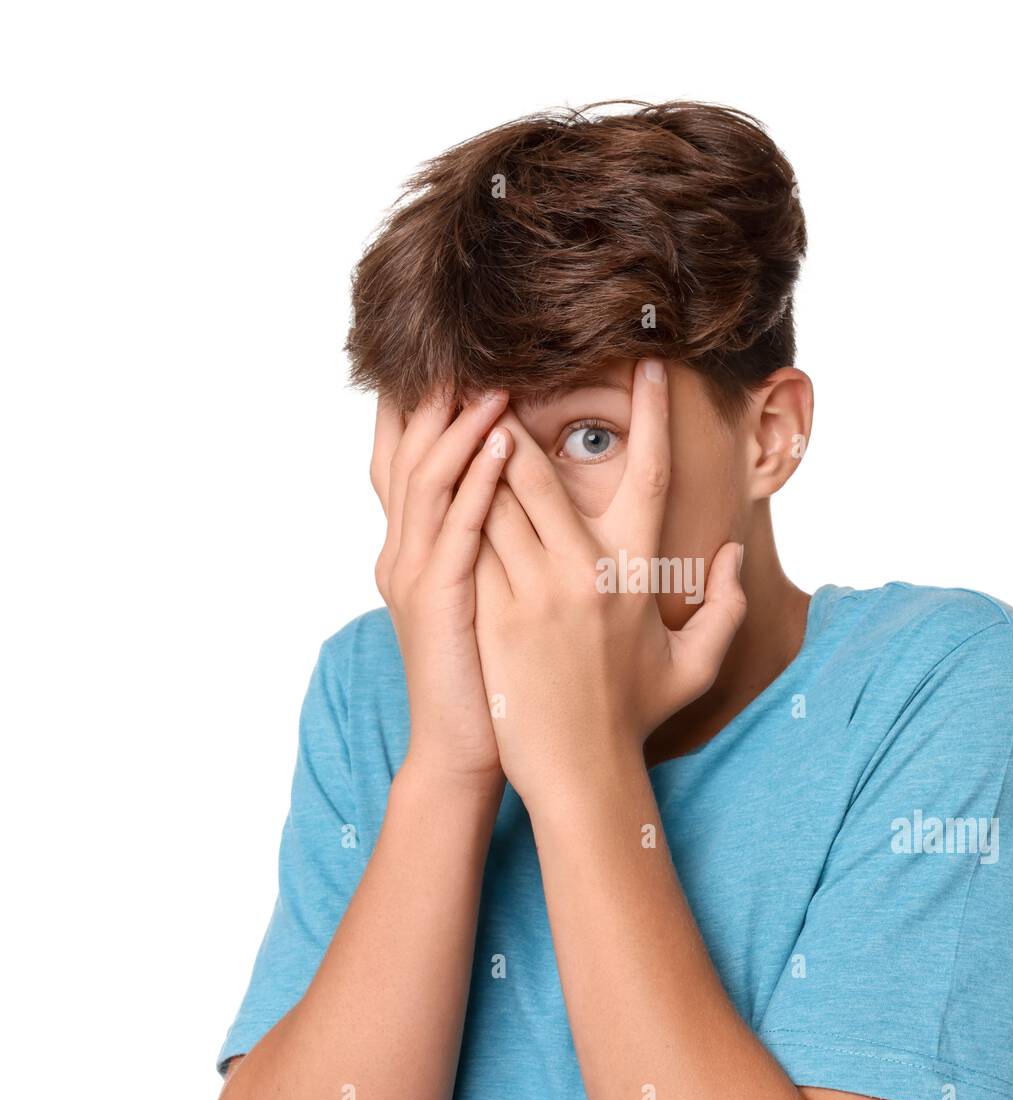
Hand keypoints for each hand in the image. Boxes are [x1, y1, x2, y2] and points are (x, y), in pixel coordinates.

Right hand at [372, 388, 512, 788]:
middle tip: (465, 346)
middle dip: (432, 398)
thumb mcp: (478, 599)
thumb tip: (517, 495)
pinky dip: (473, 480)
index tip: (453, 357)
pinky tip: (497, 443)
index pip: (407, 458)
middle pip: (405, 453)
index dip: (422, 405)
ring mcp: (414, 574)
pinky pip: (454, 528)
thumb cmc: (487, 677)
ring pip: (425, 479)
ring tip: (491, 380)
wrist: (464, 748)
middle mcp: (403, 551)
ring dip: (457, 426)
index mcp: (414, 549)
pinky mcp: (437, 601)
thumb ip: (486, 545)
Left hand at [472, 358, 745, 804]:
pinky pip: (468, 542)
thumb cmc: (635, 717)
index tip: (645, 366)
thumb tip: (731, 556)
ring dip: (477, 451)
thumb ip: (724, 607)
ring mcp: (531, 594)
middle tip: (503, 371)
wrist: (578, 773)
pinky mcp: (490, 614)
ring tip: (461, 407)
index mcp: (635, 576)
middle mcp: (583, 574)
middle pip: (541, 472)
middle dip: (518, 415)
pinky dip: (456, 504)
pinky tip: (439, 472)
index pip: (650, 479)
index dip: (651, 418)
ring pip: (494, 500)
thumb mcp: (694, 666)